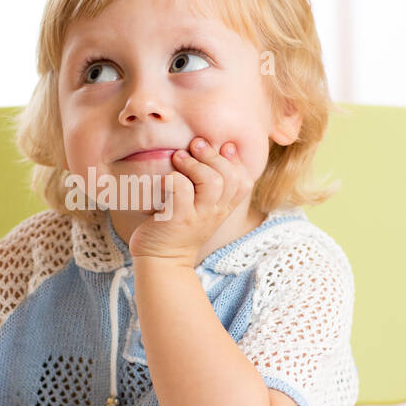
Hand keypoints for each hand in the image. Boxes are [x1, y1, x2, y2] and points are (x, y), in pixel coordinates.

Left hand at [128, 137, 252, 266]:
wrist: (161, 260)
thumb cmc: (177, 227)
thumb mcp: (201, 208)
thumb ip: (210, 186)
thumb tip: (217, 150)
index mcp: (223, 208)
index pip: (245, 182)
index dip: (237, 161)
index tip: (223, 146)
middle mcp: (214, 212)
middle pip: (229, 177)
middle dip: (213, 155)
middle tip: (195, 144)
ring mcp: (197, 216)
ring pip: (211, 182)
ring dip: (194, 164)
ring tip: (179, 157)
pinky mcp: (177, 219)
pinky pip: (181, 189)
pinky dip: (173, 177)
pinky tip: (165, 178)